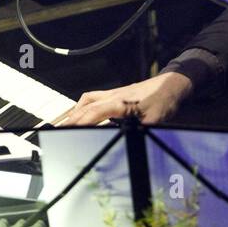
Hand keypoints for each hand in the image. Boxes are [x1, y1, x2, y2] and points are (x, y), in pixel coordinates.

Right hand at [58, 72, 193, 126]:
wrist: (171, 84)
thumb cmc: (164, 100)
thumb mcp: (155, 120)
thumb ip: (140, 131)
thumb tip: (129, 142)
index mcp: (120, 103)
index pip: (94, 113)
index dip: (79, 122)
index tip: (66, 131)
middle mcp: (113, 96)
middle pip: (86, 107)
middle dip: (70, 119)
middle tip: (56, 131)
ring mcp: (114, 93)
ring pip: (87, 101)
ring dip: (74, 112)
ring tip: (63, 124)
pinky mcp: (116, 94)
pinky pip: (93, 98)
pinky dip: (83, 105)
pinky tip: (82, 112)